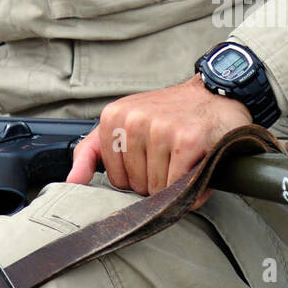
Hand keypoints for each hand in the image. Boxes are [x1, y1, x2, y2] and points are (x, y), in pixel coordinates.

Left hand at [66, 74, 252, 208]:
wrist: (215, 97)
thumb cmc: (170, 115)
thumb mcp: (124, 124)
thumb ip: (92, 151)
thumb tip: (72, 181)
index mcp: (113, 116)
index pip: (116, 179)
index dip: (138, 176)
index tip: (152, 156)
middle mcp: (133, 120)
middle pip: (137, 186)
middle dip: (158, 180)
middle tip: (171, 156)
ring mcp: (160, 129)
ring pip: (159, 190)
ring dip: (177, 184)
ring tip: (185, 159)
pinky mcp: (186, 141)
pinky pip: (181, 188)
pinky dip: (194, 188)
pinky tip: (198, 166)